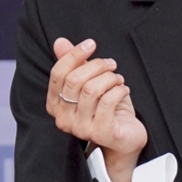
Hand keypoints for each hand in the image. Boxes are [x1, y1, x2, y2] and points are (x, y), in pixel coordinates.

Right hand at [48, 37, 146, 181]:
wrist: (125, 139)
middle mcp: (63, 119)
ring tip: (118, 79)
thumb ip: (74, 65)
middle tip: (111, 64)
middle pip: (74, 80)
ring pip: (91, 90)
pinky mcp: (100, 133)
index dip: (74, 55)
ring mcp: (81, 128)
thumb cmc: (108, 111)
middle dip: (96, 66)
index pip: (58, 74)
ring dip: (109, 78)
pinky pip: (108, 101)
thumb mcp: (90, 84)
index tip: (90, 44)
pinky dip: (119, 90)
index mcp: (56, 105)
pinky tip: (123, 90)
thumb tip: (60, 42)